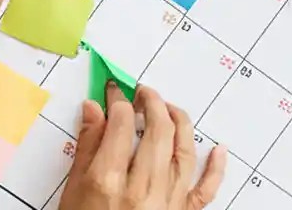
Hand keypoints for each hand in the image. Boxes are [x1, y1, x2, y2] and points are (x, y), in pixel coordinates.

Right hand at [61, 84, 226, 209]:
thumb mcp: (72, 193)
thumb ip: (87, 149)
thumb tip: (93, 110)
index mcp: (108, 182)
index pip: (122, 124)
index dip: (119, 100)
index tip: (116, 92)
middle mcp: (142, 190)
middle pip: (158, 130)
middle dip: (153, 102)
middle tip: (144, 93)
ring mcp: (167, 203)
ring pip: (184, 150)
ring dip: (180, 122)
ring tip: (169, 108)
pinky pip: (207, 189)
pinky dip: (216, 167)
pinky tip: (218, 150)